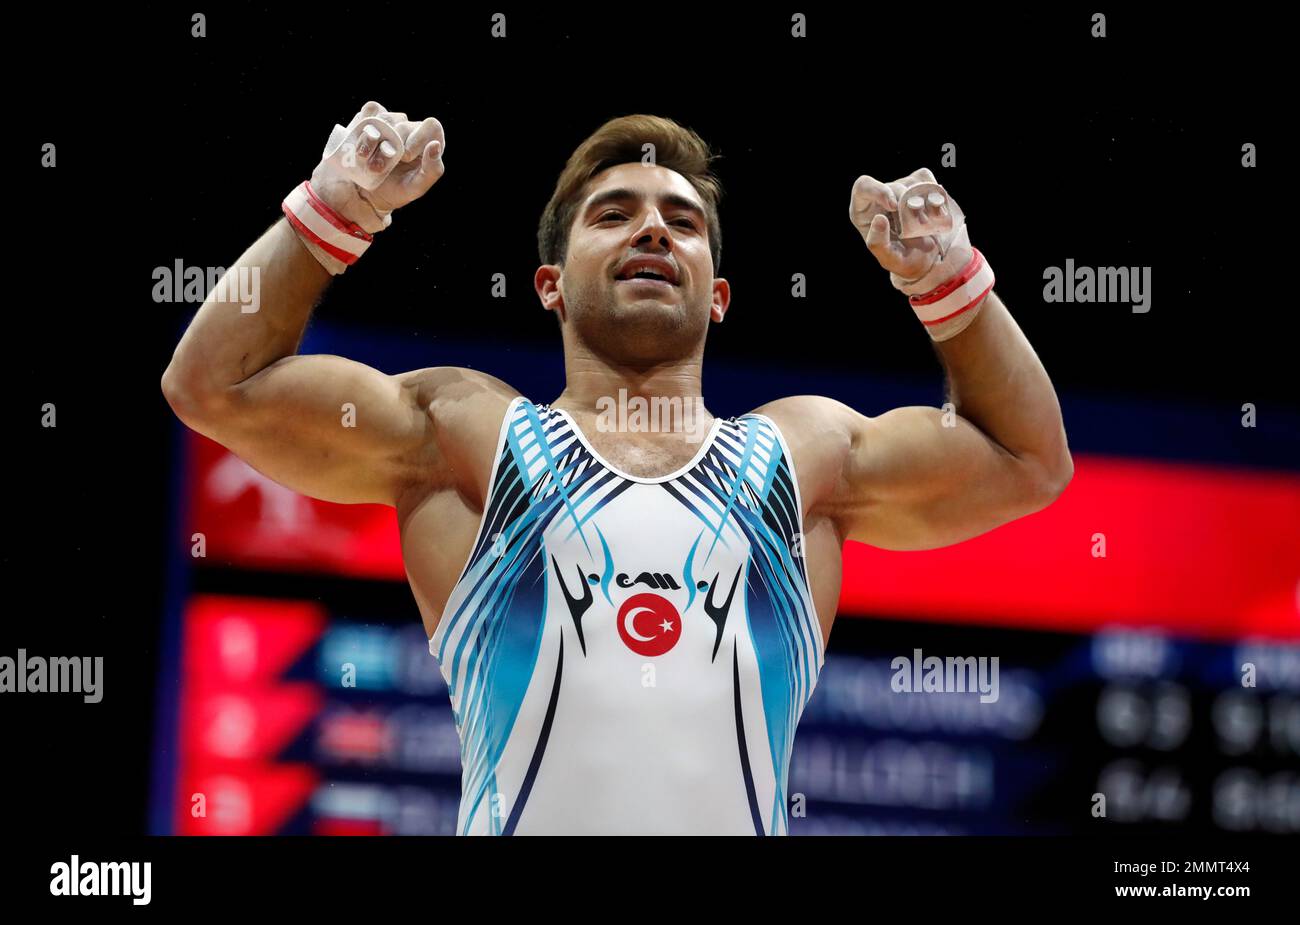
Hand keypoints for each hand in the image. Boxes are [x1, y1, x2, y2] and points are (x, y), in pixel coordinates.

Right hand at [310, 101, 445, 232]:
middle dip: (390, 145)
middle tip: (379, 167)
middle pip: (404, 123)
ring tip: (364, 159)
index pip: (431, 126)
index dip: (418, 138)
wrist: (363, 193)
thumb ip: (432, 170)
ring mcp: (391, 122)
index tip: (405, 156)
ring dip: (372, 139)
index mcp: (427, 143)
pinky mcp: (371, 118)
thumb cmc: (394, 191)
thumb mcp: (415, 188)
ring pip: (386, 117)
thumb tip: (435, 145)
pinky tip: (359, 142)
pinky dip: (364, 123)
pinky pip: (371, 109)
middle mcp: (410, 129)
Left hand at [849, 167, 972, 294]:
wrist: (927, 258)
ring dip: (923, 200)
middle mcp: (881, 197)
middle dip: (909, 203)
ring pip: (911, 181)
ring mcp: (900, 189)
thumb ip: (878, 243)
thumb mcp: (889, 259)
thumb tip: (879, 219)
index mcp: (865, 211)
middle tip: (922, 222)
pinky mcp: (918, 185)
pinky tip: (938, 210)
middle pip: (893, 186)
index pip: (863, 187)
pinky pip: (925, 178)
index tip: (895, 206)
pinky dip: (934, 191)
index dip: (879, 191)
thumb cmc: (903, 259)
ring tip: (930, 221)